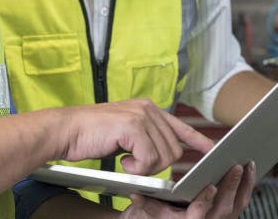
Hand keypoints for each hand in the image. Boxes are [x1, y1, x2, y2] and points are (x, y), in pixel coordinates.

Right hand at [59, 98, 214, 175]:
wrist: (67, 131)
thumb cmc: (91, 135)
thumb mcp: (125, 133)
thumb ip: (146, 138)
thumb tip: (166, 155)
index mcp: (147, 108)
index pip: (180, 126)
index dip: (197, 140)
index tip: (211, 150)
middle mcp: (148, 108)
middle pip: (174, 149)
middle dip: (158, 165)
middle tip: (135, 165)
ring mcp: (141, 115)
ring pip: (163, 157)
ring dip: (145, 168)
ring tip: (126, 162)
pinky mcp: (132, 126)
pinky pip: (148, 160)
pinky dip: (136, 169)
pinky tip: (122, 162)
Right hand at [121, 161, 255, 217]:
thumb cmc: (158, 217)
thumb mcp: (148, 211)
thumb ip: (145, 203)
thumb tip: (135, 193)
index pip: (199, 215)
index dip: (206, 202)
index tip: (210, 186)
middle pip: (224, 208)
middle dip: (232, 187)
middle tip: (236, 166)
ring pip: (238, 205)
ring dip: (244, 185)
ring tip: (247, 163)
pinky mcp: (229, 214)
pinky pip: (242, 202)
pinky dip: (247, 186)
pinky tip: (249, 169)